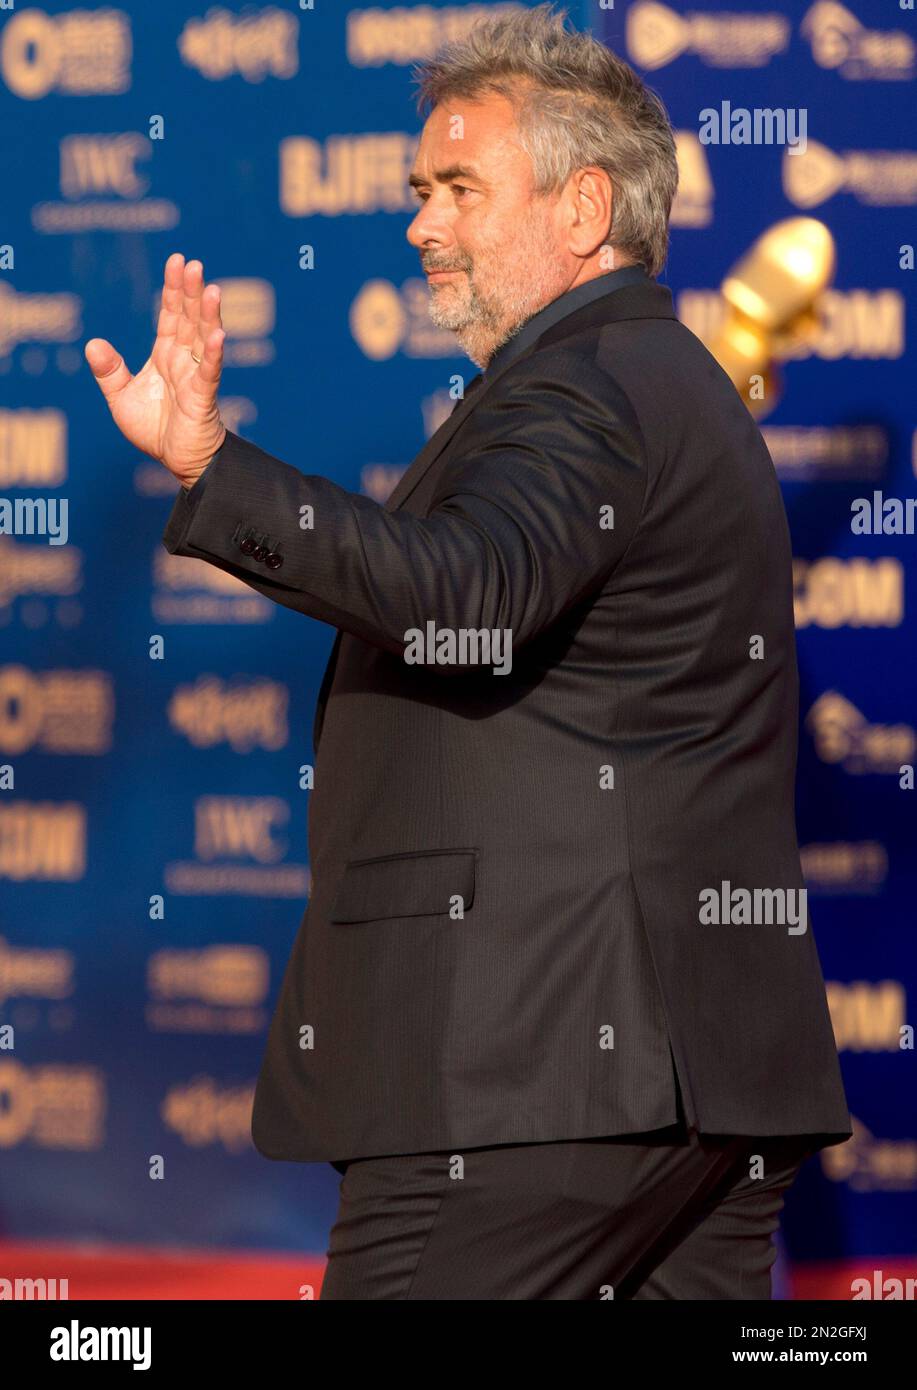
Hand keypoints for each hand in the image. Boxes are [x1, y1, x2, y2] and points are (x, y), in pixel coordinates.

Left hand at [85, 253, 226, 487]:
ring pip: (204, 339)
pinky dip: (214, 354)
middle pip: (189, 319)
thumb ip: (109, 371)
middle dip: (191, 292)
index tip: (177, 261)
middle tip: (193, 264)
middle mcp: (184, 360)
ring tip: (211, 288)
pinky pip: (209, 372)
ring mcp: (196, 377)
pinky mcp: (203, 397)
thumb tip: (92, 342)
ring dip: (208, 314)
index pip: (171, 315)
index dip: (173, 289)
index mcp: (165, 356)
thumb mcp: (122, 398)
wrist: (178, 461)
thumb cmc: (156, 430)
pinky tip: (218, 334)